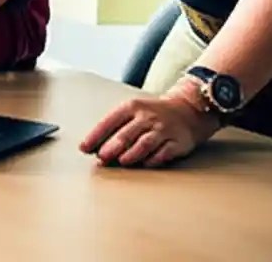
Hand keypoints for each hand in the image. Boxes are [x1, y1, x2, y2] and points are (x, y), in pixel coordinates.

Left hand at [80, 80, 221, 166]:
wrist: (188, 110)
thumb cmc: (152, 114)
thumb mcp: (132, 112)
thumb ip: (114, 127)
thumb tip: (92, 147)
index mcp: (131, 108)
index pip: (109, 122)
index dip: (95, 136)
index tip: (84, 148)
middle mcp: (147, 117)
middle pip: (126, 134)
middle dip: (111, 148)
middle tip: (101, 158)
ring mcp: (163, 129)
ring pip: (144, 143)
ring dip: (131, 155)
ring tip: (121, 162)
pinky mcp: (178, 142)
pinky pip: (164, 153)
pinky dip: (153, 159)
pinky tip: (145, 164)